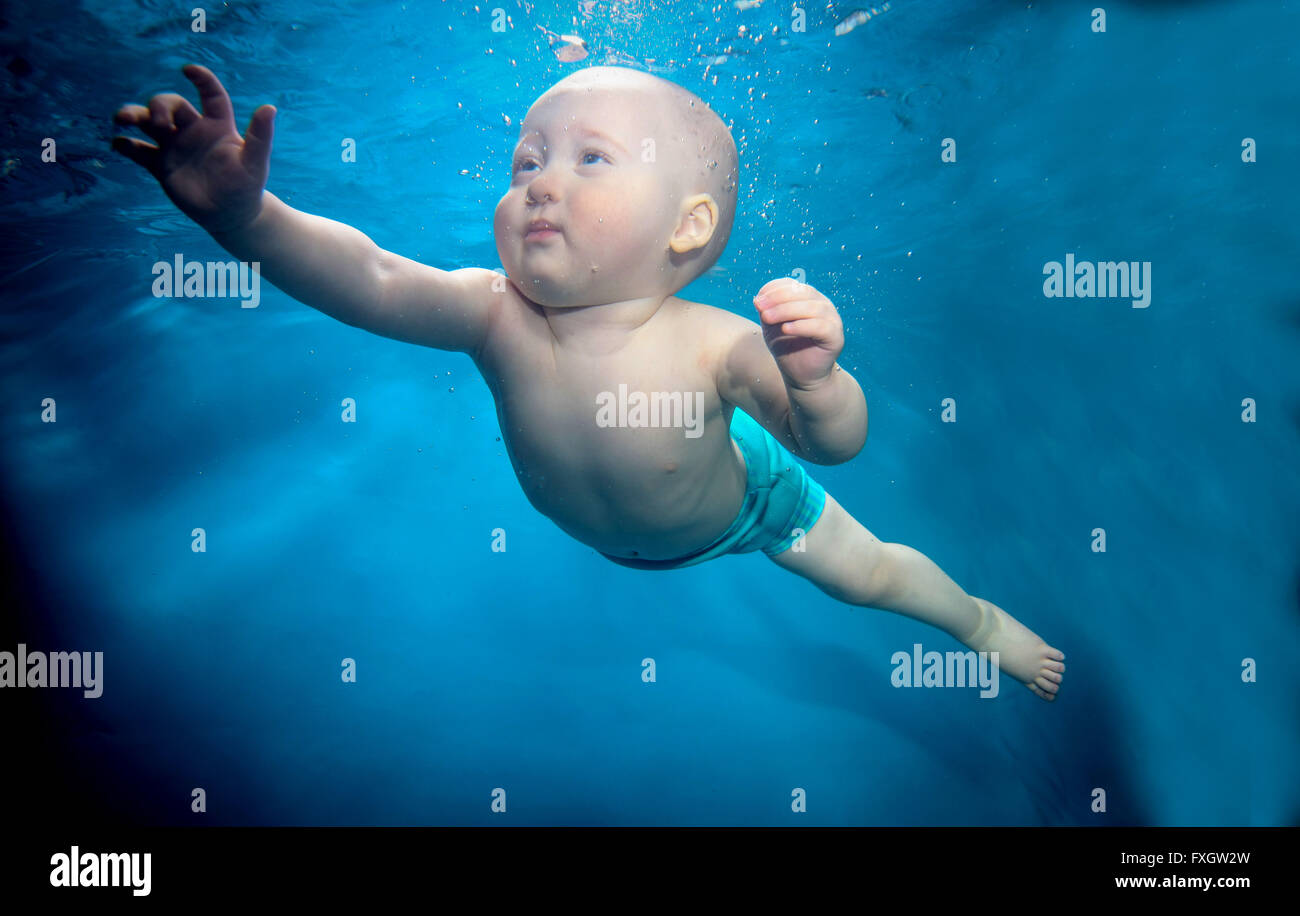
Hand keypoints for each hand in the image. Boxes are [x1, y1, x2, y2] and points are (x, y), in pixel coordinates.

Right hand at [112, 64, 274, 236]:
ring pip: (148, 122)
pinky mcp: (160, 166)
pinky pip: (138, 150)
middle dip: (159, 105)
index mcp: (217, 126)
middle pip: (171, 104)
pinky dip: (125, 145)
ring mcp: (174, 147)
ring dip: (133, 115)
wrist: (230, 216)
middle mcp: (193, 131)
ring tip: (122, 119)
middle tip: (158, 123)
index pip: (210, 95)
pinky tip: (119, 145)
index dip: (202, 79)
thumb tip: (269, 107)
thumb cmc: (246, 188)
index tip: (189, 70)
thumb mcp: (255, 163)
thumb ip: (260, 136)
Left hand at [752, 278, 844, 388]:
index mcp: (809, 298)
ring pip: (812, 307)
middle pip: (803, 293)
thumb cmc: (787, 348)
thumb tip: (758, 298)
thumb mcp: (772, 327)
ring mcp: (832, 319)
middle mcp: (823, 305)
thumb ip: (767, 311)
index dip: (774, 289)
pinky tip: (785, 329)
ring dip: (786, 310)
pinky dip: (801, 325)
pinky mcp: (836, 337)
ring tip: (767, 318)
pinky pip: (820, 326)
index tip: (757, 300)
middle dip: (778, 298)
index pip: (793, 285)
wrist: (801, 375)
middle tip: (760, 308)